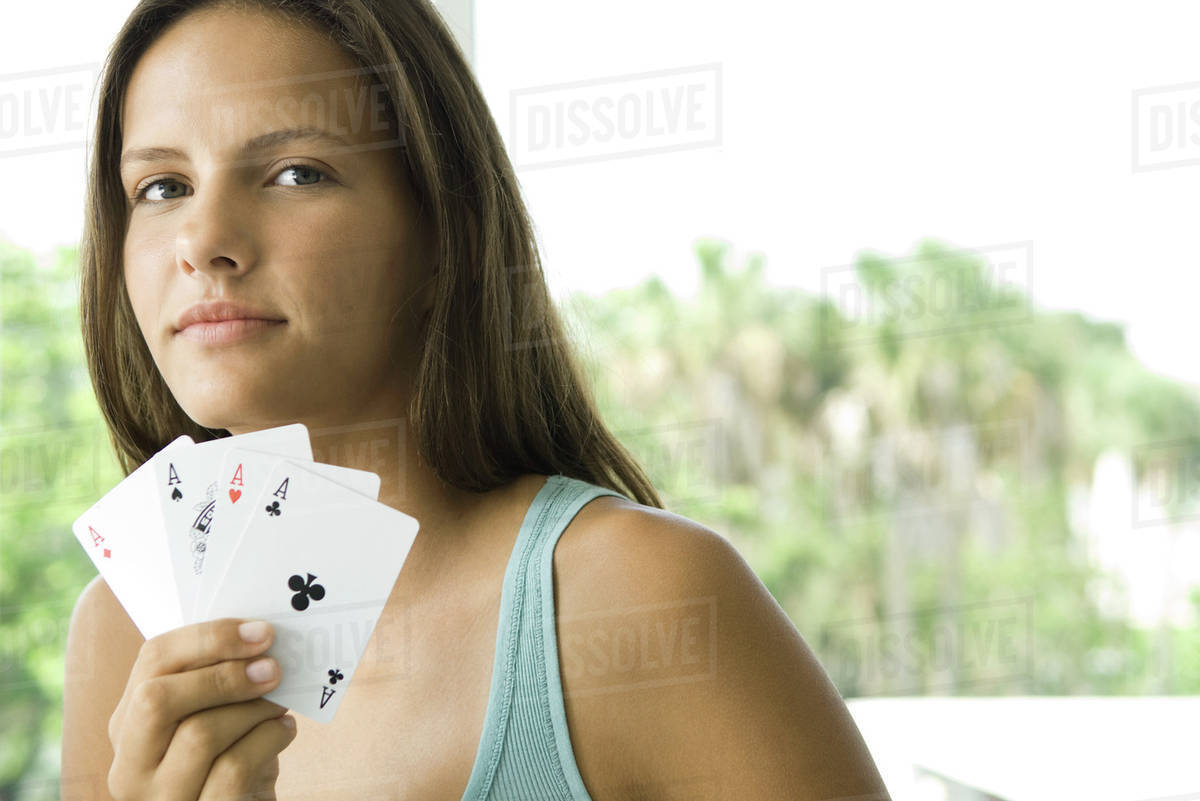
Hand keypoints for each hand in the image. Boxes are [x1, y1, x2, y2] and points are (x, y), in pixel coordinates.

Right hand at [106, 618, 297, 800]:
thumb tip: (258, 636)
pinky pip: (232, 770)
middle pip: (156, 699)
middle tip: (273, 667)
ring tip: (280, 704)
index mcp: (128, 723)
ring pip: (198, 734)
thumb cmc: (230, 757)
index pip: (152, 659)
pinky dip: (267, 740)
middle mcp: (130, 765)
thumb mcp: (214, 715)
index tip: (260, 631)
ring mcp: (160, 798)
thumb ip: (219, 678)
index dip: (208, 638)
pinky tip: (284, 731)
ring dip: (253, 710)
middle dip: (223, 675)